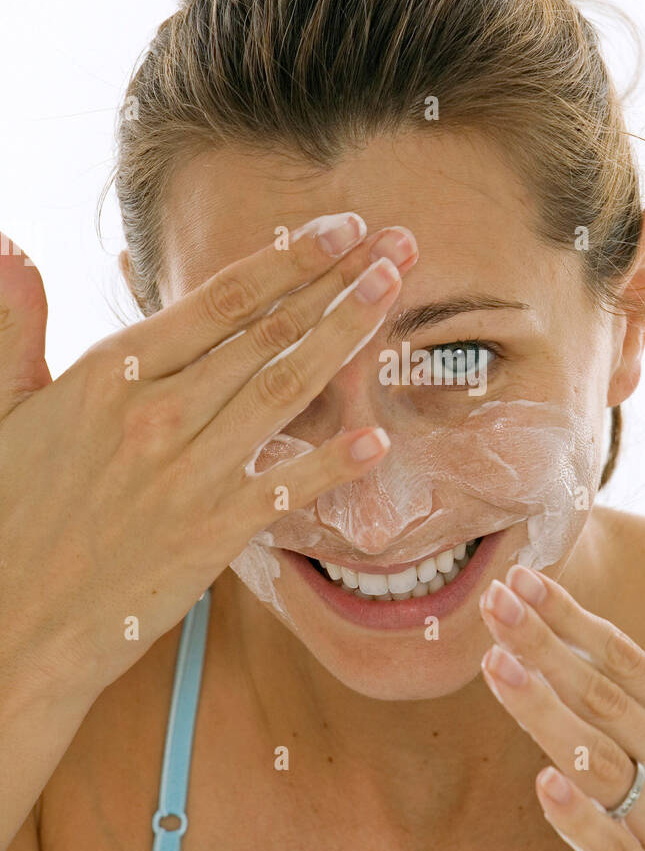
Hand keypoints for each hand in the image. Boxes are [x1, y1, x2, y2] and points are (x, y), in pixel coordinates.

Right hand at [0, 217, 415, 698]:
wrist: (7, 622)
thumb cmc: (5, 511)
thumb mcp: (1, 405)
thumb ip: (15, 324)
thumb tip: (9, 247)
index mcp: (113, 372)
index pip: (223, 300)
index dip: (292, 259)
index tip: (343, 229)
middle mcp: (158, 412)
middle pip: (269, 333)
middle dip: (340, 282)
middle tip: (399, 247)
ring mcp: (188, 473)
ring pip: (284, 389)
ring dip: (347, 337)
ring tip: (393, 293)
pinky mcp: (208, 535)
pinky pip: (283, 490)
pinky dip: (330, 464)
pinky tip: (375, 441)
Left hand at [478, 564, 644, 850]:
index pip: (633, 666)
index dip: (575, 620)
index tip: (521, 580)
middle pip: (610, 704)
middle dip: (546, 648)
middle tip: (493, 603)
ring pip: (603, 766)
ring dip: (545, 713)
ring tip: (495, 666)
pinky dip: (579, 818)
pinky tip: (544, 782)